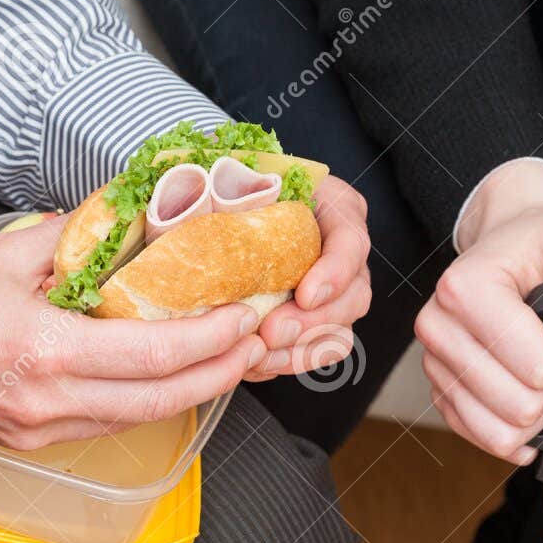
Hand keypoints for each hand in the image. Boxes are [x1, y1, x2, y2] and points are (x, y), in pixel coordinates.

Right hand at [0, 217, 271, 450]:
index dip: (210, 340)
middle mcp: (44, 405)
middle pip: (159, 401)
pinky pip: (103, 425)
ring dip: (187, 392)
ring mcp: (37, 432)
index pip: (152, 355)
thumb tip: (131, 214)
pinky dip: (144, 402)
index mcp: (40, 354)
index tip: (244, 317)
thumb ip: (75, 237)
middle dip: (218, 374)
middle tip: (255, 344)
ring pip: (136, 420)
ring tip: (223, 358)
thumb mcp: (1, 254)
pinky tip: (164, 377)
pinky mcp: (27, 443)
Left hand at [247, 175, 369, 380]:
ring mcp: (336, 293)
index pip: (351, 241)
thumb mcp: (233, 179)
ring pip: (340, 333)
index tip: (306, 294)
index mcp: (335, 208)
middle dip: (313, 322)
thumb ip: (228, 191)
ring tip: (260, 355)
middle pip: (354, 296)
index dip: (334, 272)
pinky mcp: (317, 324)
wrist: (227, 210)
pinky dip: (288, 362)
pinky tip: (256, 363)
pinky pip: (317, 353)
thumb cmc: (230, 191)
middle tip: (272, 332)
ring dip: (300, 350)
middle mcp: (343, 253)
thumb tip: (189, 210)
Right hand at [419, 160, 542, 462]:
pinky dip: (514, 428)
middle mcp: (436, 327)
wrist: (509, 241)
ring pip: (499, 432)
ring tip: (539, 369)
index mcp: (464, 288)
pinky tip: (528, 397)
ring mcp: (433, 362)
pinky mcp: (439, 389)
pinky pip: (482, 438)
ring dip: (535, 411)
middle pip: (518, 406)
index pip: (537, 366)